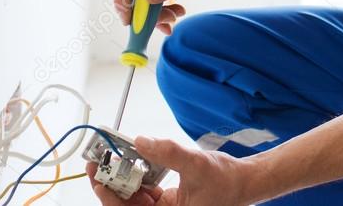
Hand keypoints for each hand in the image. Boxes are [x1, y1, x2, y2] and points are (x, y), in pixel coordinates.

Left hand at [86, 136, 251, 205]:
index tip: (97, 174)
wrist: (245, 181)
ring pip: (133, 194)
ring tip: (113, 155)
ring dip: (123, 175)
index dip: (108, 195)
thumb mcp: (196, 164)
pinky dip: (138, 172)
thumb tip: (141, 142)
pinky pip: (145, 187)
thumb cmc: (226, 181)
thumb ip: (168, 153)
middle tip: (100, 160)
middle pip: (126, 202)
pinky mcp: (166, 198)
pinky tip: (133, 157)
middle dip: (111, 181)